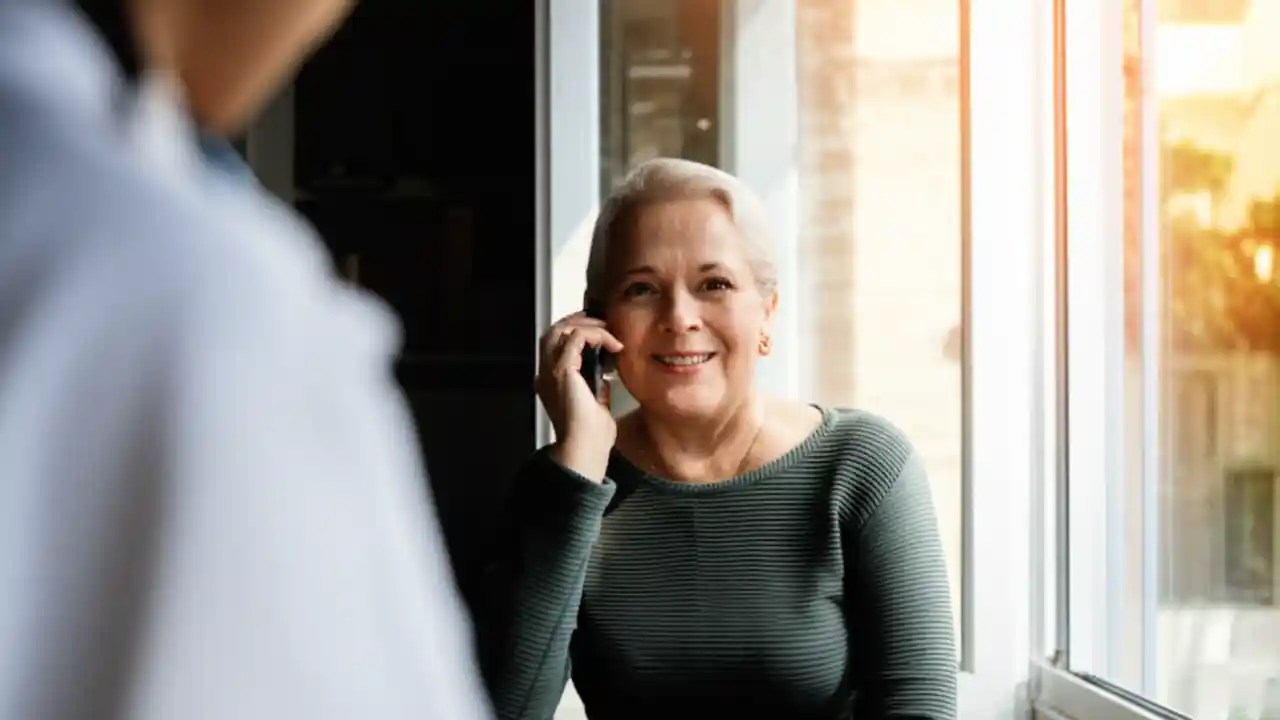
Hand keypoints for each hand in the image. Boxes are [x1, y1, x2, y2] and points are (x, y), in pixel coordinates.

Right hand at [535, 311, 622, 481]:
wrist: (584, 450)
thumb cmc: (591, 437)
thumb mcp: (596, 405)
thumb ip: (596, 388)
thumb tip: (606, 374)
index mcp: (551, 383)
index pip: (556, 345)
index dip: (575, 331)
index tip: (600, 331)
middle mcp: (545, 375)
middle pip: (553, 332)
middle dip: (578, 321)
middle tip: (602, 322)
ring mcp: (550, 372)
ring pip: (560, 330)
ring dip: (587, 324)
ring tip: (608, 329)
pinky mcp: (562, 371)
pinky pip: (576, 337)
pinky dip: (596, 334)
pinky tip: (613, 343)